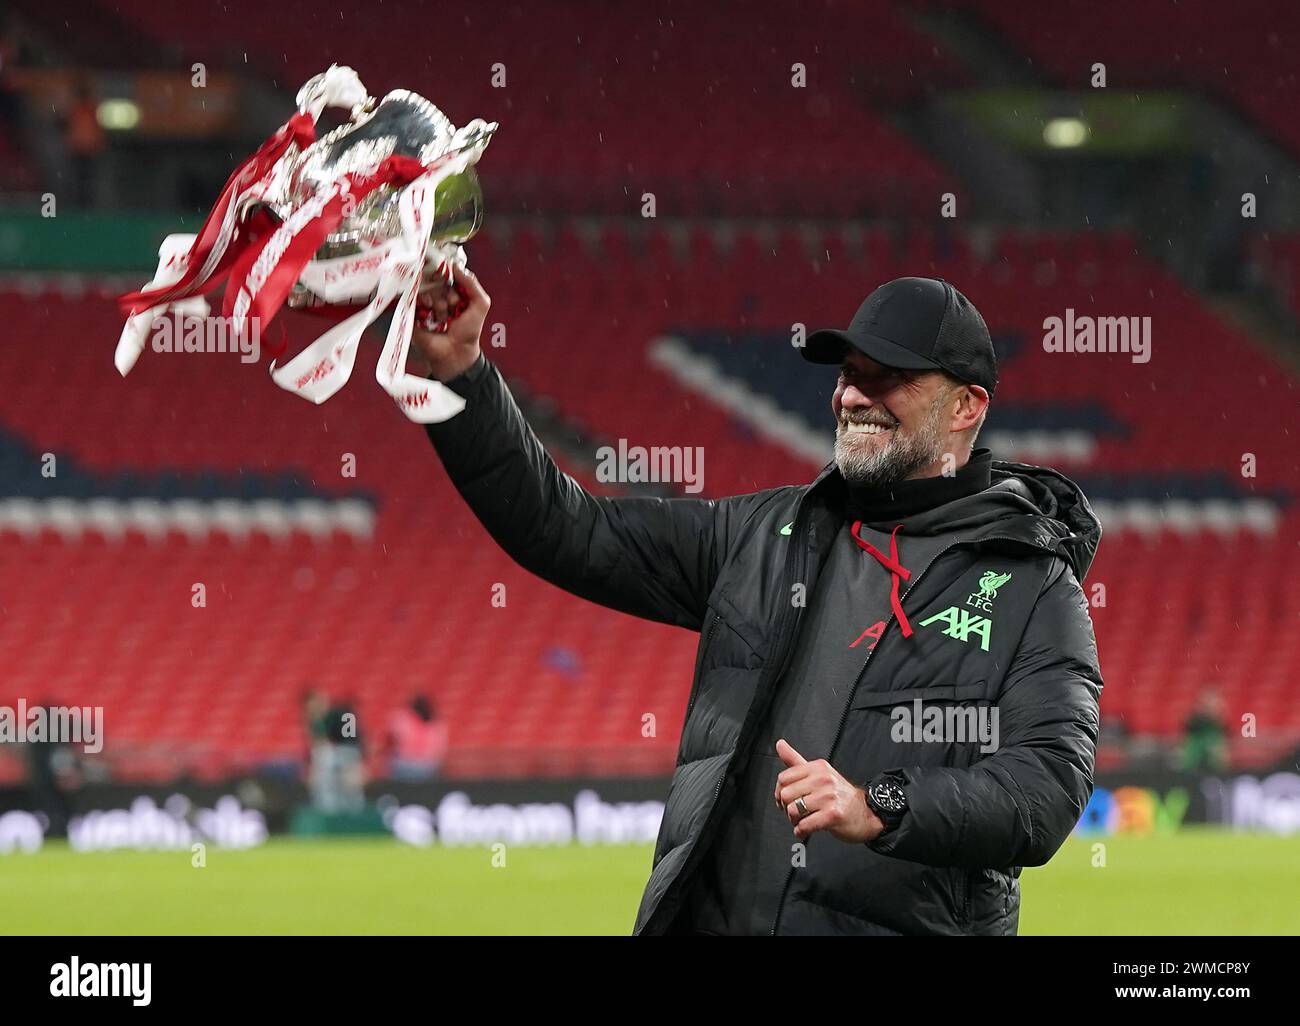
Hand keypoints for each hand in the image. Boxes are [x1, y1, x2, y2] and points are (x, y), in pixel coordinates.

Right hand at [411, 263, 489, 381]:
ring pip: (426, 289)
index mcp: (452, 292)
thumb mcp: (480, 304)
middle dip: (446, 293)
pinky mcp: (413, 312)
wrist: (456, 353)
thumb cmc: (469, 331)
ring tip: (443, 318)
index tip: (451, 280)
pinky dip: (425, 306)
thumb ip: (471, 283)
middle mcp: (437, 295)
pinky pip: (414, 299)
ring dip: (438, 304)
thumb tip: (455, 266)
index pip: (446, 273)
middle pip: (435, 280)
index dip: (448, 275)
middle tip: (452, 307)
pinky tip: (432, 317)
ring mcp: (424, 304)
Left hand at [773, 738, 884, 842]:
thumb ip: (796, 760)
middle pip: (786, 795)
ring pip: (793, 810)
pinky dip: (800, 832)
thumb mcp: (818, 773)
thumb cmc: (840, 795)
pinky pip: (804, 825)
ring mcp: (828, 797)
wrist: (867, 812)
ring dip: (794, 821)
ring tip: (802, 821)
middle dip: (786, 808)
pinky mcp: (833, 815)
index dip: (779, 792)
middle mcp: (823, 779)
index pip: (784, 778)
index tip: (785, 800)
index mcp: (818, 767)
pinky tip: (805, 830)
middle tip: (796, 813)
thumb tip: (779, 744)